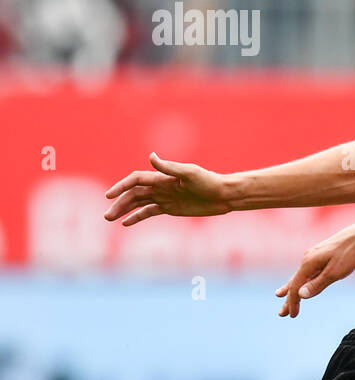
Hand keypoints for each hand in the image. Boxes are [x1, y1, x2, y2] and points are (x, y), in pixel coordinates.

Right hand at [104, 153, 231, 225]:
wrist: (223, 195)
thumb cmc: (209, 182)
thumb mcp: (190, 173)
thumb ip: (169, 167)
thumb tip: (151, 156)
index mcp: (162, 177)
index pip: (136, 180)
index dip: (121, 186)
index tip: (109, 195)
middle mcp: (160, 186)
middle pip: (133, 194)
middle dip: (119, 203)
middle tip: (106, 216)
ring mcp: (164, 197)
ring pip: (138, 203)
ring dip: (124, 210)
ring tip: (110, 219)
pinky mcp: (170, 208)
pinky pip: (149, 212)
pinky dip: (137, 217)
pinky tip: (126, 223)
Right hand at [276, 222, 354, 317]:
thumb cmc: (349, 254)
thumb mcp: (334, 273)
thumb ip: (317, 285)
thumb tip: (300, 295)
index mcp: (308, 264)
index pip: (296, 288)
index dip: (293, 303)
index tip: (292, 316)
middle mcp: (307, 259)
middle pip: (294, 282)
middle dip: (288, 298)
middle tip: (281, 314)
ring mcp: (312, 256)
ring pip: (300, 276)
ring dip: (292, 289)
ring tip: (281, 296)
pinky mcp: (319, 255)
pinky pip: (307, 271)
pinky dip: (301, 279)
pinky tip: (300, 282)